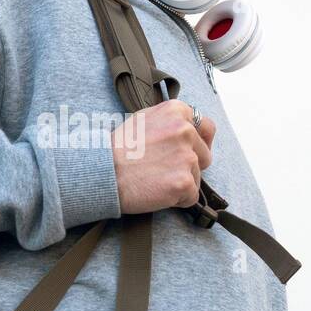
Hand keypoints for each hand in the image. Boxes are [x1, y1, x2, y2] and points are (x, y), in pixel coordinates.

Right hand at [109, 99, 215, 213]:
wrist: (103, 172)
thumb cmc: (118, 149)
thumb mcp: (143, 119)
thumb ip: (170, 120)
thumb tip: (189, 128)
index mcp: (177, 111)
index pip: (206, 127)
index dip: (198, 143)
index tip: (186, 152)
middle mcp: (185, 130)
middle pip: (205, 156)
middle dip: (189, 165)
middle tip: (162, 169)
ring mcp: (186, 156)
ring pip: (197, 177)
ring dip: (180, 182)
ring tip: (154, 179)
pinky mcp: (184, 181)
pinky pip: (191, 197)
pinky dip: (177, 199)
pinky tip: (156, 191)